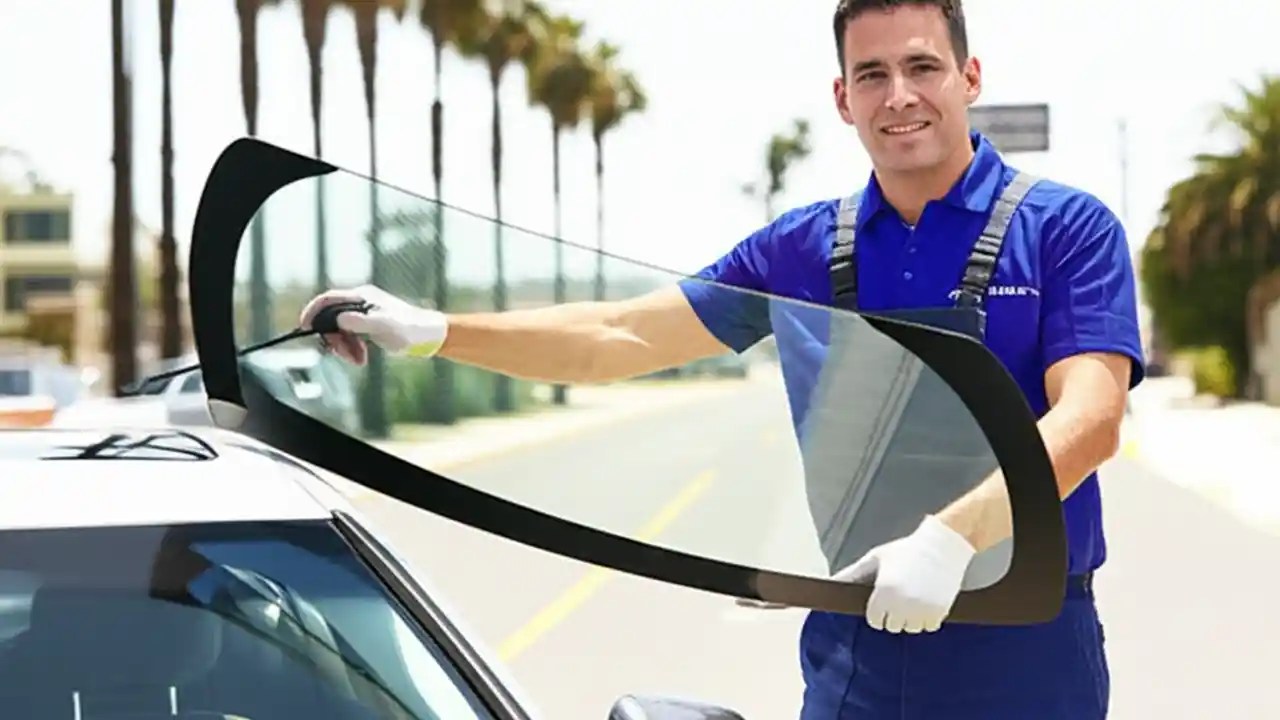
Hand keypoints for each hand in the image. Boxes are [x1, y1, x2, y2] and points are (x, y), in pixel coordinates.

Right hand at [299, 285, 447, 365]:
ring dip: (343, 348)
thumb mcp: (385, 326)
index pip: (329, 299)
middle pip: (331, 319)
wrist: (428, 336)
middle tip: (342, 353)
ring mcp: (363, 316)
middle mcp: (360, 304)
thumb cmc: (410, 328)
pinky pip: (349, 339)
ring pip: (340, 332)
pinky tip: (361, 359)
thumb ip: (362, 323)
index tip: (304, 326)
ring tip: (358, 360)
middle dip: (333, 338)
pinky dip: (351, 350)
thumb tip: (339, 320)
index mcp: (362, 297)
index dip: (313, 310)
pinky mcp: (367, 328)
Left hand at [833, 515, 974, 632]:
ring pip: (911, 628)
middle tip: (900, 599)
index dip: (877, 612)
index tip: (882, 603)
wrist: (943, 545)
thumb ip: (853, 573)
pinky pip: (929, 626)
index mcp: (884, 592)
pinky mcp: (939, 611)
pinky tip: (927, 602)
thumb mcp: (876, 558)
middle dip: (893, 616)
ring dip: (911, 619)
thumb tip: (830, 582)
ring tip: (914, 599)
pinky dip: (927, 618)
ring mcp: (922, 610)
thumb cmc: (906, 550)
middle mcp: (902, 604)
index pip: (875, 620)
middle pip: (892, 626)